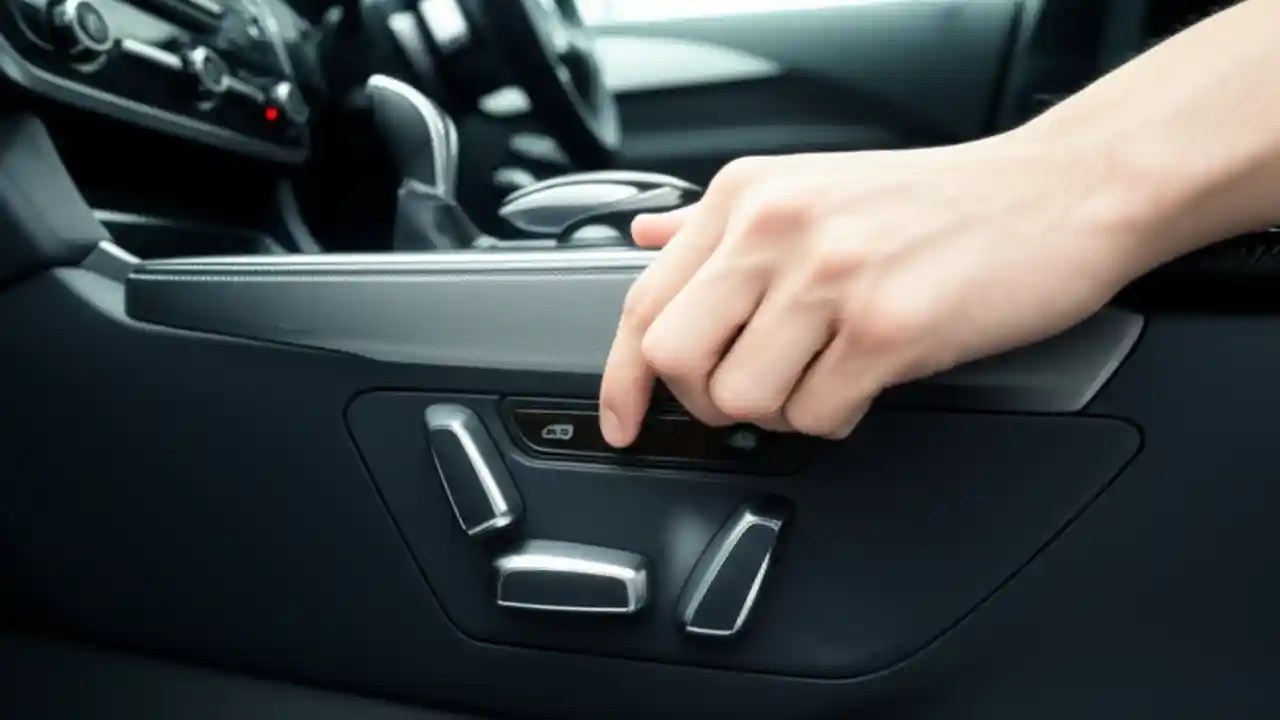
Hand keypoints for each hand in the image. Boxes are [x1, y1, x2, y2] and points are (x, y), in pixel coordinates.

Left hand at [598, 131, 1153, 446]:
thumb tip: (647, 240)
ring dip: (780, 410)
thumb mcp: (810, 183)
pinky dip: (836, 416)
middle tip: (749, 394)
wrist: (1058, 192)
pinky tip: (866, 379)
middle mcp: (776, 228)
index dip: (621, 379)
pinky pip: (817, 418)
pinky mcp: (888, 328)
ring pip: (744, 400)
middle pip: (678, 360)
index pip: (642, 301)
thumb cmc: (936, 199)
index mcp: (746, 195)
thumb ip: (717, 221)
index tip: (621, 420)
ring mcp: (831, 277)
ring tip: (823, 375)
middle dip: (705, 400)